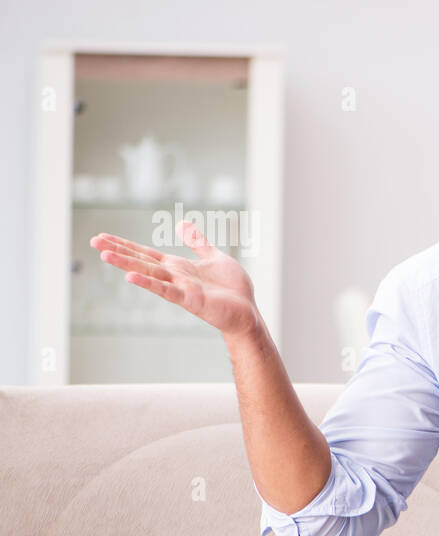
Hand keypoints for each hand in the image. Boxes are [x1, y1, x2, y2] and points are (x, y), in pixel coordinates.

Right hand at [90, 222, 262, 340]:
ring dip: (127, 265)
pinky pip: (168, 290)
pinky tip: (131, 278)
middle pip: (142, 261)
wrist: (248, 311)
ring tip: (104, 256)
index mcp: (179, 267)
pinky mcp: (191, 300)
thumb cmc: (232, 289)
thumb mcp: (215, 258)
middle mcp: (175, 277)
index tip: (102, 237)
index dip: (125, 245)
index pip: (146, 253)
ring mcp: (181, 288)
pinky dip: (150, 284)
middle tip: (93, 242)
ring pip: (149, 274)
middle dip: (118, 252)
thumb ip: (198, 243)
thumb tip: (181, 224)